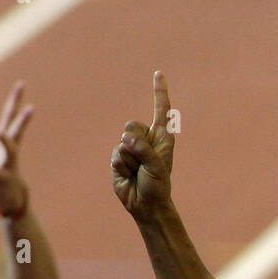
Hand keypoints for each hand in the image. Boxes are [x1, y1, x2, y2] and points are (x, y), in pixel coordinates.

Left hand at [0, 81, 31, 218]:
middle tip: (31, 107)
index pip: (9, 115)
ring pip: (12, 152)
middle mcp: (9, 150)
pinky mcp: (3, 180)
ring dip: (6, 142)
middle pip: (17, 131)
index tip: (21, 84)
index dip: (14, 100)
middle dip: (23, 119)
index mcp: (2, 140)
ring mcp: (8, 165)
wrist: (3, 197)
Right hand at [111, 70, 174, 216]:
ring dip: (130, 159)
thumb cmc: (157, 185)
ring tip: (138, 172)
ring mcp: (131, 148)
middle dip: (136, 143)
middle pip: (132, 125)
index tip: (159, 73)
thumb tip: (124, 138)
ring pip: (122, 141)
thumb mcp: (156, 166)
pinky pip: (115, 155)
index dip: (159, 91)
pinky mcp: (118, 158)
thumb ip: (143, 149)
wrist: (145, 205)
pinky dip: (122, 166)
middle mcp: (146, 139)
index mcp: (162, 136)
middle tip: (144, 162)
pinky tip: (128, 175)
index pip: (161, 109)